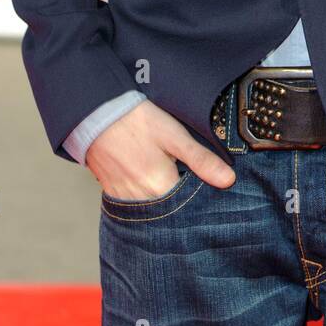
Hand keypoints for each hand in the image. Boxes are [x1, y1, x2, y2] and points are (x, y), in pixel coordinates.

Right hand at [86, 98, 235, 199]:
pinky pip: (135, 204)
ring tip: (170, 180)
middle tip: (188, 180)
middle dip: (182, 203)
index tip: (208, 187)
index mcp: (160, 188)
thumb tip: (229, 180)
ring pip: (153, 210)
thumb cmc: (136, 121)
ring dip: (164, 201)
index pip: (190, 207)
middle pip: (171, 212)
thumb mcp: (174, 135)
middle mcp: (142, 200)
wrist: (97, 113)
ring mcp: (125, 198)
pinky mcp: (113, 192)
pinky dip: (146, 198)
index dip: (201, 197)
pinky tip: (150, 182)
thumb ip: (201, 160)